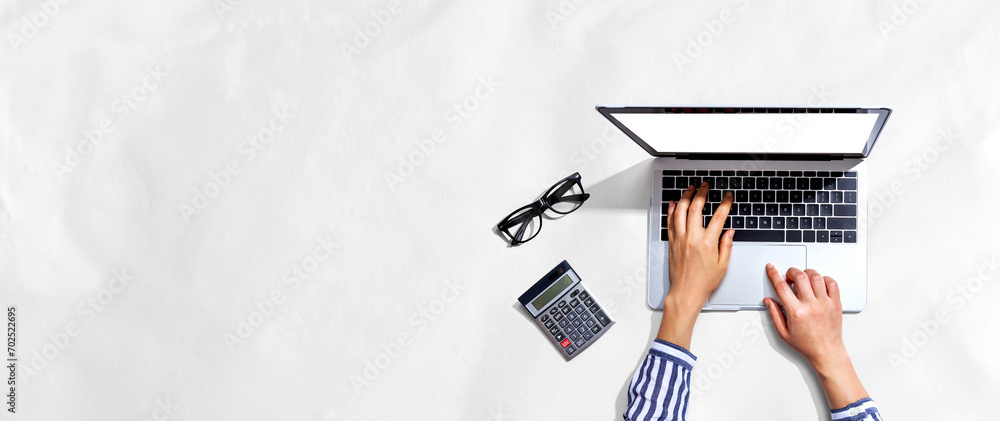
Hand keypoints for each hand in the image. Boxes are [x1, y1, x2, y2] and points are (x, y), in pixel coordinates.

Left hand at [657, 182, 733, 348]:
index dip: (725, 203)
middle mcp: (692, 238)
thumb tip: (729, 231)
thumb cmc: (704, 282)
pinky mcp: (672, 243)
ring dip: (685, 197)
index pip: (719, 217)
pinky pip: (670, 222)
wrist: (685, 292)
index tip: (727, 196)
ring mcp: (680, 239)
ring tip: (690, 188)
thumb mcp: (723, 265)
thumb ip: (726, 245)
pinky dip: (672, 211)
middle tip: (705, 186)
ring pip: (681, 212)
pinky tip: (674, 203)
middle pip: (696, 208)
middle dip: (702, 193)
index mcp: (707, 243)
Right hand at [764, 264, 867, 408]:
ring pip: (816, 276)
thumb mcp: (784, 332)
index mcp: (797, 312)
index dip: (774, 274)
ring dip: (807, 273)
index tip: (771, 268)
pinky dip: (824, 278)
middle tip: (789, 277)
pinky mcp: (836, 303)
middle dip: (791, 272)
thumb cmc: (807, 344)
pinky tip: (818, 284)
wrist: (826, 352)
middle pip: (800, 276)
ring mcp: (825, 303)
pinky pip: (832, 283)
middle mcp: (811, 305)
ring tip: (804, 280)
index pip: (782, 287)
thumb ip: (775, 314)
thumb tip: (769, 301)